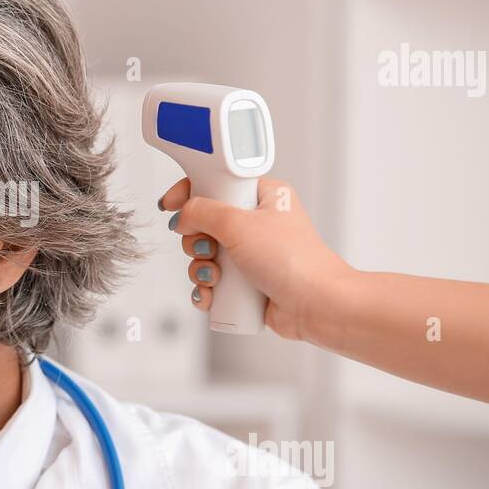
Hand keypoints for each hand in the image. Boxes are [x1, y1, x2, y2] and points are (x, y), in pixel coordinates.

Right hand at [160, 176, 354, 341]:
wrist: (316, 305)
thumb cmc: (294, 261)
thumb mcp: (240, 224)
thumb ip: (203, 212)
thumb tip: (182, 216)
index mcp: (264, 196)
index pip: (217, 184)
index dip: (190, 192)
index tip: (172, 204)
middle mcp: (257, 223)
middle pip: (205, 223)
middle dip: (196, 241)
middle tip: (208, 249)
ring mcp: (252, 254)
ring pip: (206, 254)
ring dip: (200, 269)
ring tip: (215, 277)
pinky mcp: (248, 281)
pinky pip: (213, 281)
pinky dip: (207, 289)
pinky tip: (212, 294)